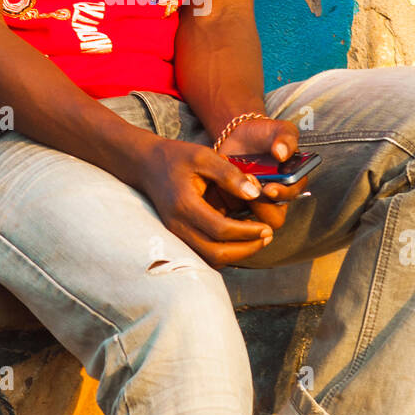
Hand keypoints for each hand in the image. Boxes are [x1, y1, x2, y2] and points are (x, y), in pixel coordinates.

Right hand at [137, 137, 281, 268]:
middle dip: (246, 249)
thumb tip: (255, 193)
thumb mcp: (204, 156)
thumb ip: (229, 174)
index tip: (266, 228)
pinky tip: (241, 240)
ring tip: (258, 240)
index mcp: (184, 204)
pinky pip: (204, 255)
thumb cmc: (178, 157)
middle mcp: (177, 225)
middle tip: (267, 237)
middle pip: (215, 253)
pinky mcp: (178, 237)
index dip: (247, 233)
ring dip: (237, 254)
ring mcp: (176, 234)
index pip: (220, 230)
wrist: (148, 165)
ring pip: (210, 259)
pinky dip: (225, 253)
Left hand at [206, 116, 308, 235]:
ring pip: (251, 221)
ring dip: (241, 202)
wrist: (239, 136)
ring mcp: (255, 204)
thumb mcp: (279, 129)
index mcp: (292, 182)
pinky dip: (223, 200)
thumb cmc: (265, 135)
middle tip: (249, 183)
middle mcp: (276, 199)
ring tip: (233, 180)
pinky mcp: (235, 206)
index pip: (292, 197)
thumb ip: (286, 138)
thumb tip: (282, 153)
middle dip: (261, 205)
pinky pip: (229, 214)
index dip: (282, 195)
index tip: (269, 188)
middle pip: (274, 218)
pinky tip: (218, 180)